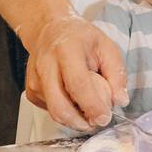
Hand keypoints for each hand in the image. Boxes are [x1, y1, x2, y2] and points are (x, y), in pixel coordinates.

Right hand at [24, 16, 127, 131]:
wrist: (50, 30)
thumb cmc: (81, 38)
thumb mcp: (107, 47)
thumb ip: (116, 74)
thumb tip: (120, 101)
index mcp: (67, 50)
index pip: (78, 84)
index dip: (92, 105)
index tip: (105, 118)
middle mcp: (46, 65)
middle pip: (60, 106)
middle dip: (81, 122)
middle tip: (98, 122)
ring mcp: (35, 80)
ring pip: (55, 112)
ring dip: (75, 118)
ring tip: (90, 106)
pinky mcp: (31, 91)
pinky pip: (51, 110)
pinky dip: (66, 111)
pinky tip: (74, 98)